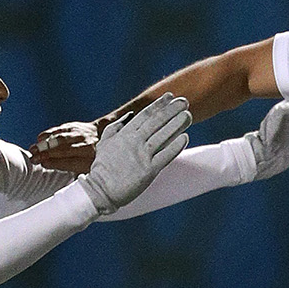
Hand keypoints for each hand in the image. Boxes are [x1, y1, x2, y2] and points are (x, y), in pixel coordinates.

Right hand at [30, 120, 100, 175]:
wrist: (107, 135)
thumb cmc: (95, 158)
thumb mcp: (89, 168)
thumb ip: (71, 167)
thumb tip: (47, 164)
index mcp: (92, 159)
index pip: (71, 162)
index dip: (55, 162)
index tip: (43, 164)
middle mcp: (88, 144)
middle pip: (64, 149)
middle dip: (47, 153)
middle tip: (33, 158)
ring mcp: (82, 133)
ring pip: (61, 138)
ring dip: (45, 144)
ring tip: (33, 149)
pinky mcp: (76, 126)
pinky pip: (61, 129)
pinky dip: (49, 133)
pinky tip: (39, 138)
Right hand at [76, 93, 190, 213]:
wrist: (100, 191)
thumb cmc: (102, 168)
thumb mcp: (104, 143)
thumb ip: (116, 128)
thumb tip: (129, 115)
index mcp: (124, 135)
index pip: (144, 115)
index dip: (158, 105)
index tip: (170, 96)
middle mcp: (134, 143)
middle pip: (156, 122)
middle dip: (171, 110)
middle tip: (184, 101)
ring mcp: (142, 156)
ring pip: (162, 136)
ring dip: (177, 124)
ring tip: (188, 115)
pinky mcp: (149, 171)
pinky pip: (165, 156)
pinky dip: (176, 146)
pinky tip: (185, 137)